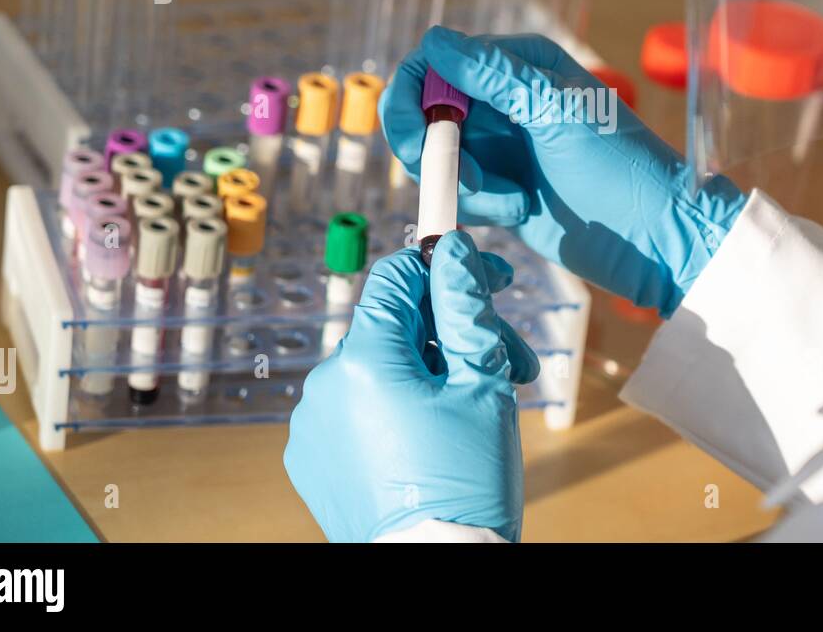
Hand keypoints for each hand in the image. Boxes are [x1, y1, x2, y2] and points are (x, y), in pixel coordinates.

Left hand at [284, 232, 538, 541]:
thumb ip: (466, 308)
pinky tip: (436, 437)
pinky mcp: (312, 458)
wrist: (434, 571)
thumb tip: (454, 251)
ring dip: (430, 374)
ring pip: (381, 370)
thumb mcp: (483, 386)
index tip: (485, 272)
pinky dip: (395, 410)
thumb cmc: (464, 486)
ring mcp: (312, 424)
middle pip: (397, 328)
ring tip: (478, 409)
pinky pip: (358, 410)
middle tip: (510, 360)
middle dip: (455, 335)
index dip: (446, 266)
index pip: (398, 277)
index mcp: (365, 360)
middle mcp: (324, 385)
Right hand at [381, 27, 744, 314]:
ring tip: (513, 201)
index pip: (436, 60)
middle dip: (433, 151)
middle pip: (422, 110)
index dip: (416, 98)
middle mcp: (501, 96)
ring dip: (462, 184)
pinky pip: (452, 190)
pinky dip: (473, 205)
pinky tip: (518, 210)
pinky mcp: (496, 186)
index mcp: (518, 63)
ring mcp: (497, 143)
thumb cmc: (619, 168)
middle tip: (456, 180)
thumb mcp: (556, 113)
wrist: (652, 237)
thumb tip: (434, 41)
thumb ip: (494, 77)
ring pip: (433, 156)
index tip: (427, 139)